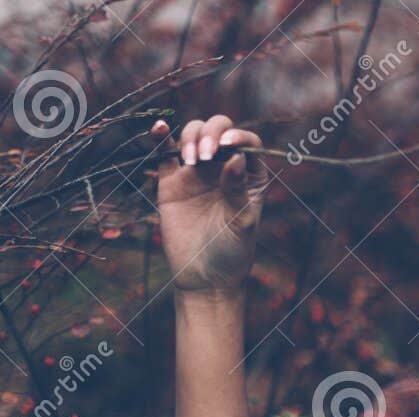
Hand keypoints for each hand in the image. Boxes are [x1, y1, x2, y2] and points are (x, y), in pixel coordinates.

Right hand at [149, 114, 268, 292]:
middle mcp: (224, 168)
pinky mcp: (172, 181)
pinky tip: (159, 128)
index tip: (227, 147)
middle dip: (211, 134)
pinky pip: (165, 152)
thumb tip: (235, 157)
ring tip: (190, 161)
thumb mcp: (241, 222)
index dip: (238, 136)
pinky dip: (161, 137)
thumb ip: (238, 190)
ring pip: (193, 135)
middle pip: (218, 131)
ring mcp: (197, 173)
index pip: (248, 143)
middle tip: (205, 156)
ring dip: (190, 137)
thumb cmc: (231, 252)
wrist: (204, 276)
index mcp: (249, 177)